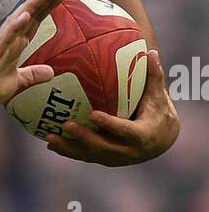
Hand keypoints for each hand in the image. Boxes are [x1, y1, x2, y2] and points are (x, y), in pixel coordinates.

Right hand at [0, 0, 65, 110]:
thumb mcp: (15, 82)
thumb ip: (32, 75)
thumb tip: (51, 72)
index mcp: (14, 46)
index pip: (34, 23)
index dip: (48, 9)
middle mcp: (9, 40)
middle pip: (30, 16)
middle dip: (46, 2)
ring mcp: (0, 44)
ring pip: (19, 20)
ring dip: (33, 6)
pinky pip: (5, 36)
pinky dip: (15, 25)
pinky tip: (24, 15)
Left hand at [45, 50, 179, 165]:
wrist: (162, 141)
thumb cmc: (159, 113)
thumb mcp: (159, 97)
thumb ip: (154, 76)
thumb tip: (151, 51)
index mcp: (141, 136)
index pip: (124, 130)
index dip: (109, 124)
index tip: (92, 114)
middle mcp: (127, 151)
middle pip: (102, 146)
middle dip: (83, 137)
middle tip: (65, 124)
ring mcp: (115, 158)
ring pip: (90, 154)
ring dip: (69, 147)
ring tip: (50, 137)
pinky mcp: (105, 160)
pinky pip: (85, 157)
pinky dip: (68, 151)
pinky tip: (50, 143)